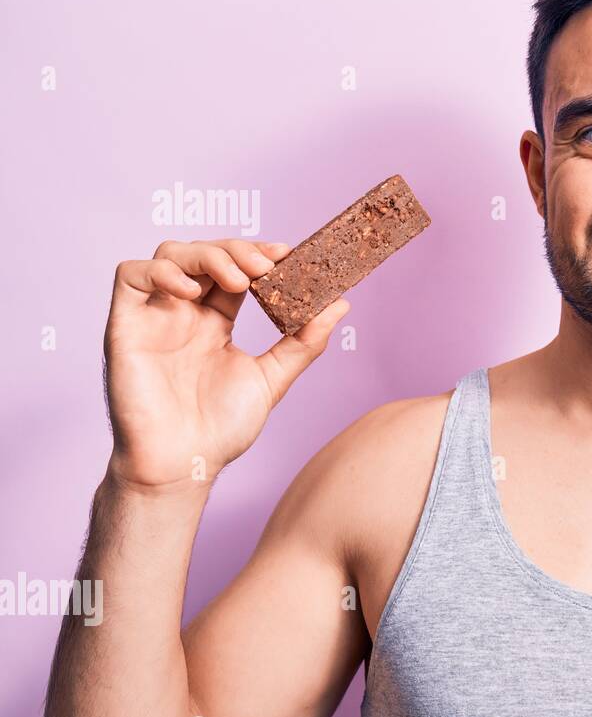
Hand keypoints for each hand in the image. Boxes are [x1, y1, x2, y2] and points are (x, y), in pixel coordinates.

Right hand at [103, 238, 349, 492]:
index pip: (235, 269)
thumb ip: (303, 342)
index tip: (287, 255)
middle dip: (238, 251)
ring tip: (238, 280)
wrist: (183, 464)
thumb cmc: (220, 429)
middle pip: (205, 253)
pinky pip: (130, 275)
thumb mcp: (271, 379)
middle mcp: (184, 312)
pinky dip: (161, 270)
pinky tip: (191, 291)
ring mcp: (154, 315)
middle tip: (266, 267)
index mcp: (215, 322)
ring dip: (206, 255)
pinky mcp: (126, 324)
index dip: (257, 254)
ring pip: (170, 254)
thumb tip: (340, 305)